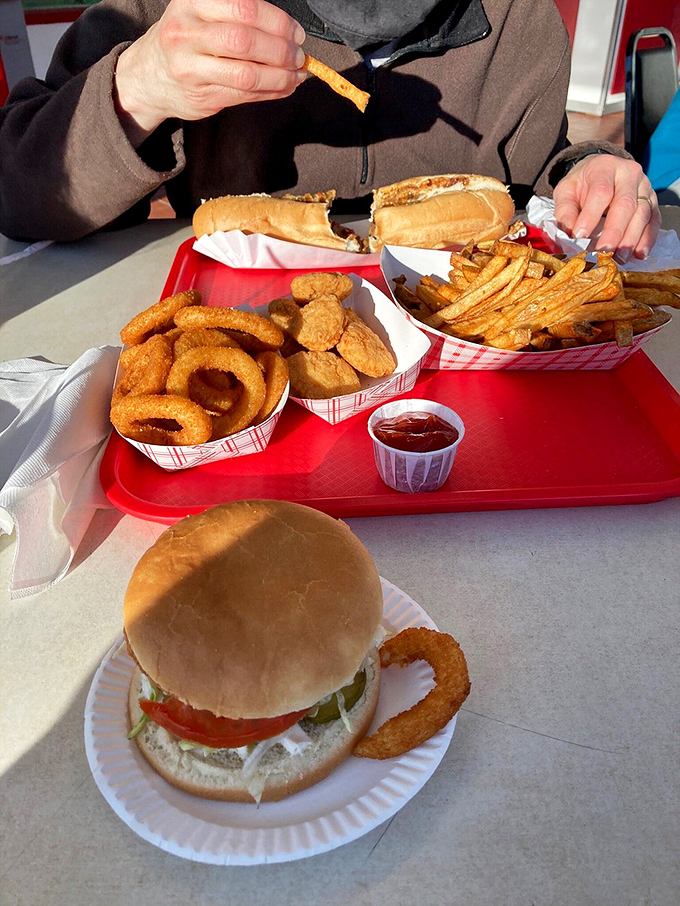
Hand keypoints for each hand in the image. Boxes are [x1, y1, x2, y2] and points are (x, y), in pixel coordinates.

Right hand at [114, 0, 305, 144]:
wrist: (148, 76)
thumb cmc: (185, 40)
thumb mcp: (200, 12)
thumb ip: (237, 16)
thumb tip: (288, 32)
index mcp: (192, 3)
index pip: (244, 8)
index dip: (277, 21)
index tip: (296, 33)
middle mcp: (187, 33)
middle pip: (245, 41)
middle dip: (281, 50)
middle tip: (298, 56)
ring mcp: (191, 67)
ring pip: (247, 73)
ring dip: (280, 76)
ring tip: (296, 75)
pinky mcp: (201, 96)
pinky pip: (244, 95)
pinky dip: (271, 92)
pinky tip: (284, 87)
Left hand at [553, 154, 660, 260]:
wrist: (600, 171)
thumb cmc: (582, 184)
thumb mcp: (566, 192)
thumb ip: (565, 212)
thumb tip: (570, 236)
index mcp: (604, 167)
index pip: (601, 192)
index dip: (590, 216)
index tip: (580, 237)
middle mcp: (629, 174)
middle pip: (625, 204)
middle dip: (614, 231)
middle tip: (603, 252)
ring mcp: (645, 187)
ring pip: (642, 214)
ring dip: (631, 239)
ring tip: (619, 258)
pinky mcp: (652, 201)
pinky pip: (654, 220)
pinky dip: (648, 239)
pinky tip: (639, 254)